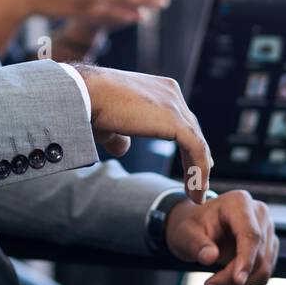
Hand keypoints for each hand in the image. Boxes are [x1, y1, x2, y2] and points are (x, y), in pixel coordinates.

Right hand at [76, 65, 212, 203]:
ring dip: (199, 171)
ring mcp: (175, 105)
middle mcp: (171, 93)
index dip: (187, 145)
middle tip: (198, 184)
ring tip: (195, 195)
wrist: (86, 94)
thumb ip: (121, 137)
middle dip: (197, 159)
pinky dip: (198, 171)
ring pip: (197, 142)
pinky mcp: (175, 120)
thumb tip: (124, 149)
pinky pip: (197, 149)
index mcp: (159, 89)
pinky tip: (194, 191)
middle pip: (192, 130)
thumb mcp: (110, 125)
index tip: (189, 166)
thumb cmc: (91, 106)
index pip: (180, 120)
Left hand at [164, 190, 277, 284]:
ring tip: (214, 283)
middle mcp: (259, 213)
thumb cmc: (191, 227)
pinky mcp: (269, 245)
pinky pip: (264, 271)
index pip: (250, 234)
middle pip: (258, 254)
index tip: (238, 280)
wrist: (197, 227)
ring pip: (264, 266)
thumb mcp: (185, 233)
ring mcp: (267, 229)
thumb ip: (196, 244)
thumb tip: (210, 257)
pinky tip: (226, 279)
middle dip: (234, 276)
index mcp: (239, 202)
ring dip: (240, 283)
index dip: (246, 259)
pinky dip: (246, 282)